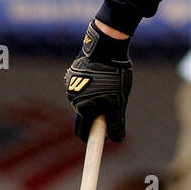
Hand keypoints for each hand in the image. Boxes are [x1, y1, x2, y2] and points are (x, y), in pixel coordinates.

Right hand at [65, 19, 132, 142]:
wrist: (106, 46)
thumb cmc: (114, 75)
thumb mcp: (119, 101)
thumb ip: (116, 122)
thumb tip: (116, 139)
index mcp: (83, 107)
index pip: (81, 132)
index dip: (89, 140)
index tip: (96, 143)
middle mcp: (72, 98)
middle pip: (82, 117)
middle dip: (94, 120)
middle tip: (110, 116)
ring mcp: (70, 85)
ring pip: (83, 101)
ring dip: (94, 102)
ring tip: (110, 91)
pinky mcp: (72, 73)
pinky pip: (82, 87)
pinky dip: (91, 89)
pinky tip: (102, 79)